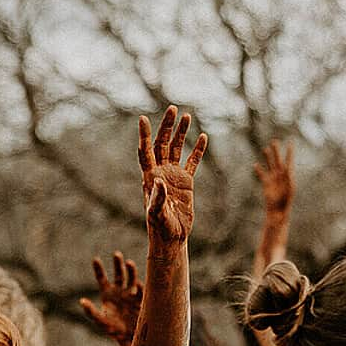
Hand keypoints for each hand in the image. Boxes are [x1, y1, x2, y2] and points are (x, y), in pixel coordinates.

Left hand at [79, 251, 142, 345]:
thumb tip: (82, 301)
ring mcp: (132, 294)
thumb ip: (91, 312)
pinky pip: (141, 290)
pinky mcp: (142, 299)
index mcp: (108, 295)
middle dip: (117, 263)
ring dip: (130, 270)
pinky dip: (140, 285)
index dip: (99, 269)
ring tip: (128, 263)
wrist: (133, 337)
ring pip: (131, 278)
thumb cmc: (115, 330)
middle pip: (119, 274)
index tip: (95, 260)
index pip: (103, 279)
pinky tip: (138, 283)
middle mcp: (120, 292)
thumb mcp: (101, 321)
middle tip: (116, 254)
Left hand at [137, 106, 206, 244]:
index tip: (143, 119)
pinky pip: (193, 161)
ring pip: (177, 148)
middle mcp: (160, 172)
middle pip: (162, 144)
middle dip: (167, 126)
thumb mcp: (157, 214)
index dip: (144, 135)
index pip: (146, 151)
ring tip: (187, 116)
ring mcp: (173, 175)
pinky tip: (203, 137)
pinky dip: (198, 150)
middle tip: (172, 109)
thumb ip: (157, 198)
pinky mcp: (186, 181)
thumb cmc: (161, 227)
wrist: (172, 237)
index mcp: (150, 177)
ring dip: (181, 132)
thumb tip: (158, 181)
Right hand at [254, 140, 294, 215]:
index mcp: (288, 177)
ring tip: (266, 149)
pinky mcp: (267, 184)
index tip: (290, 144)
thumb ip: (290, 180)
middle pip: (278, 161)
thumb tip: (289, 171)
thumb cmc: (285, 203)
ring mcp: (274, 180)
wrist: (278, 211)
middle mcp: (281, 176)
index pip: (289, 162)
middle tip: (274, 141)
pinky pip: (262, 175)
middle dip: (276, 151)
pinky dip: (259, 170)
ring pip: (270, 166)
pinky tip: (255, 165)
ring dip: (268, 157)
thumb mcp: (289, 190)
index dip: (289, 153)